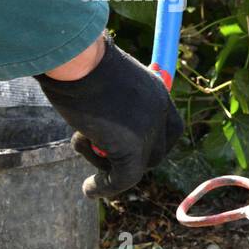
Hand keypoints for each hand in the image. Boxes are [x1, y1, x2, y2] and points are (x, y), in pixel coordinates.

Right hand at [37, 34, 182, 198]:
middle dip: (130, 156)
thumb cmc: (79, 61)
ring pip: (136, 165)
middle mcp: (159, 112)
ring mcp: (148, 131)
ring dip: (105, 162)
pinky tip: (89, 189)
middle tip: (99, 150)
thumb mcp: (104, 77)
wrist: (78, 58)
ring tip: (81, 139)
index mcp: (157, 92)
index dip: (154, 141)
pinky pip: (123, 178)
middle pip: (156, 151)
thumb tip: (99, 113)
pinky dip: (105, 186)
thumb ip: (113, 98)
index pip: (170, 128)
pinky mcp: (131, 148)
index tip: (131, 147)